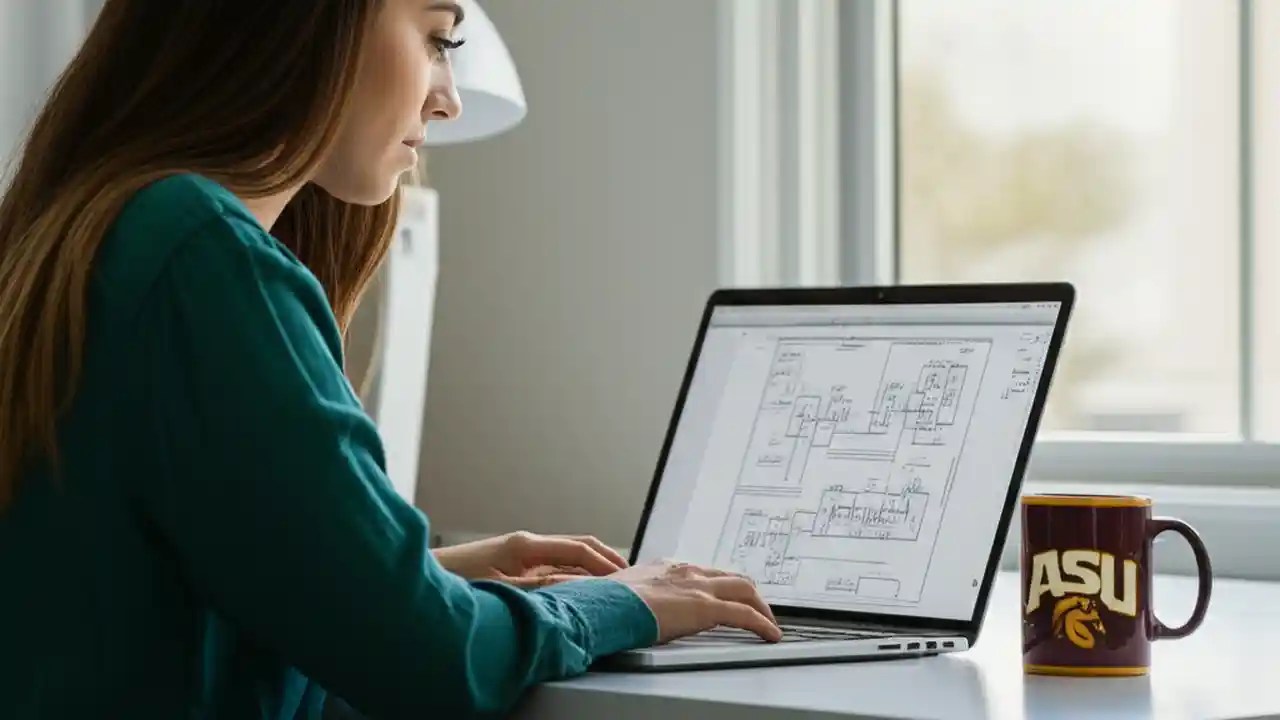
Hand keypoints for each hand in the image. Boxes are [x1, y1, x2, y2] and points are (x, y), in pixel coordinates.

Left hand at [433, 531, 627, 588]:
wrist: (426, 578)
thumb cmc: (458, 582)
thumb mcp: (506, 589)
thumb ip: (544, 586)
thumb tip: (579, 584)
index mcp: (526, 545)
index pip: (577, 549)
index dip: (603, 563)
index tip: (623, 576)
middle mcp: (526, 542)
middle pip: (576, 544)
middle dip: (604, 556)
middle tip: (628, 573)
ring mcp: (520, 549)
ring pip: (566, 552)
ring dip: (590, 562)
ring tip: (611, 578)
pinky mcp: (513, 560)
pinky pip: (552, 561)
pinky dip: (572, 568)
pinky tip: (579, 582)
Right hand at [611, 560, 782, 642]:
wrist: (605, 605)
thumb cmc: (606, 603)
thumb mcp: (622, 594)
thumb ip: (634, 598)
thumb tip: (624, 610)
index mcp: (667, 568)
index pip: (704, 574)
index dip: (719, 586)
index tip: (723, 596)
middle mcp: (687, 572)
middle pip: (730, 577)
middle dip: (747, 593)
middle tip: (756, 608)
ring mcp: (699, 587)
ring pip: (744, 590)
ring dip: (760, 607)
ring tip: (768, 623)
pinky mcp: (707, 607)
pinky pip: (745, 614)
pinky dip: (762, 624)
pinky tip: (770, 635)